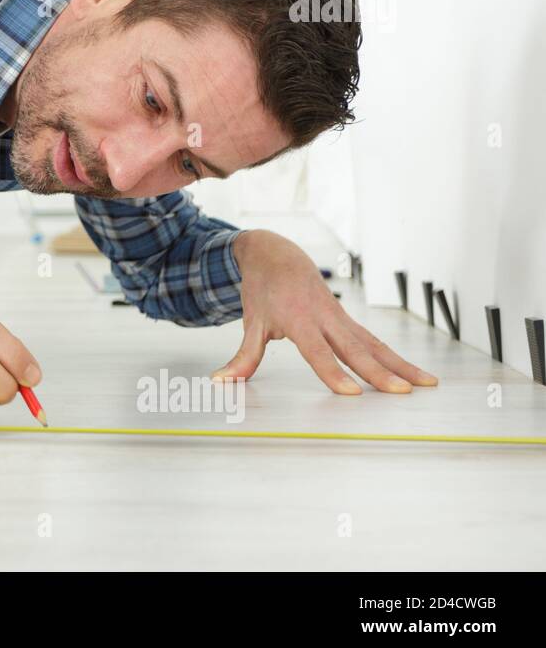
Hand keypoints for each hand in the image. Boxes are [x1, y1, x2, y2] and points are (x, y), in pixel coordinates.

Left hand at [213, 230, 437, 393]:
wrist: (276, 253)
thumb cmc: (262, 289)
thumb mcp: (250, 321)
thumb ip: (243, 356)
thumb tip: (221, 380)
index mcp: (299, 319)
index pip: (318, 352)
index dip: (334, 373)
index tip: (351, 393)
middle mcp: (325, 317)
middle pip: (355, 349)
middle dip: (380, 373)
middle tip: (401, 393)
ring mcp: (340, 317)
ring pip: (374, 344)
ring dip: (400, 365)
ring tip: (428, 384)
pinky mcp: (348, 319)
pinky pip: (375, 340)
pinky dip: (395, 357)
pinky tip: (415, 374)